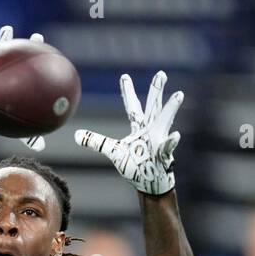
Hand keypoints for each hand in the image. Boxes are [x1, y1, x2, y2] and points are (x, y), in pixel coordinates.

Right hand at [0, 26, 45, 151]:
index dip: (41, 59)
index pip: (31, 68)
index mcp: (16, 81)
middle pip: (19, 56)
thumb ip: (29, 136)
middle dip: (29, 46)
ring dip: (2, 40)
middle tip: (36, 38)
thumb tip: (40, 148)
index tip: (51, 53)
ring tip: (8, 29)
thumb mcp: (14, 128)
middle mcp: (5, 72)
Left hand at [75, 71, 182, 195]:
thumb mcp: (113, 152)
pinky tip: (175, 136)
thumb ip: (97, 142)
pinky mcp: (164, 154)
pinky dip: (171, 142)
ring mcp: (159, 140)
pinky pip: (168, 147)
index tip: (124, 76)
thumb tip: (75, 135)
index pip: (132, 107)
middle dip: (156, 91)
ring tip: (179, 95)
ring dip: (170, 109)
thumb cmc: (135, 165)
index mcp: (139, 128)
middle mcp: (151, 130)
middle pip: (153, 107)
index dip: (128, 92)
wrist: (151, 182)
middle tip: (161, 73)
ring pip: (165, 121)